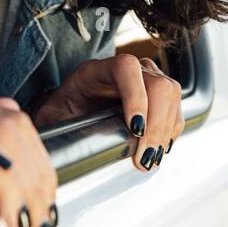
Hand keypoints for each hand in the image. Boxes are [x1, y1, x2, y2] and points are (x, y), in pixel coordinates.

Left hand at [30, 54, 183, 171]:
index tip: (135, 129)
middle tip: (144, 157)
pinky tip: (157, 150)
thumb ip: (59, 125)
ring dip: (165, 131)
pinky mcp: (156, 95)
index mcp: (96, 70)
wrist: (70, 112)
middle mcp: (126, 69)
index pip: (126, 68)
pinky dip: (170, 132)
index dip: (136, 97)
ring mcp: (145, 79)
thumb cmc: (61, 115)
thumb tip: (63, 148)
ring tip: (150, 158)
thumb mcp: (54, 118)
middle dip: (156, 124)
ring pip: (171, 94)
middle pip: (157, 83)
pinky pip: (174, 108)